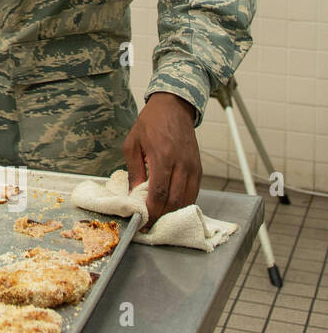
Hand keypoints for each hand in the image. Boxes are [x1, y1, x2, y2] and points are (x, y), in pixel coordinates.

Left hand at [123, 92, 200, 226]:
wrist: (173, 107)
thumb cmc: (150, 123)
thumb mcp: (132, 144)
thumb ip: (134, 170)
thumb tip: (134, 194)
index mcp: (163, 157)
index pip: (159, 192)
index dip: (152, 211)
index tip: (143, 221)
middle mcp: (182, 164)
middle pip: (174, 200)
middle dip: (161, 216)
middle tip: (149, 225)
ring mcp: (193, 167)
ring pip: (187, 199)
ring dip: (173, 212)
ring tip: (159, 219)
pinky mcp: (199, 168)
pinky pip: (194, 192)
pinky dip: (183, 203)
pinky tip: (171, 207)